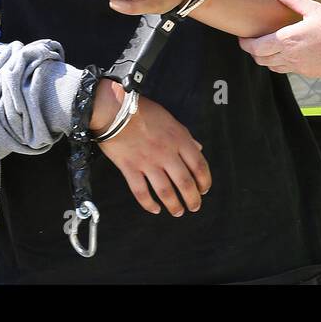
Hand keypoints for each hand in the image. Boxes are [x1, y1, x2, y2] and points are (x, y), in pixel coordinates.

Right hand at [93, 79, 210, 216]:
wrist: (115, 109)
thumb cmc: (143, 111)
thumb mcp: (170, 119)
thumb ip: (185, 136)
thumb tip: (198, 148)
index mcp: (179, 139)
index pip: (199, 166)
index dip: (204, 182)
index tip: (204, 190)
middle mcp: (166, 153)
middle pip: (185, 183)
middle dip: (192, 199)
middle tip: (194, 207)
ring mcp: (148, 162)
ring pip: (166, 192)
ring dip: (174, 205)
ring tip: (178, 212)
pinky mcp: (130, 168)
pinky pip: (141, 192)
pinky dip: (149, 204)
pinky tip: (154, 209)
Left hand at [239, 0, 320, 78]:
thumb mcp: (314, 8)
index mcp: (287, 40)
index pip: (256, 47)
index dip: (245, 44)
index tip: (242, 37)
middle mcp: (289, 57)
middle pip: (260, 59)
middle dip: (253, 51)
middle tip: (253, 40)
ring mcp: (298, 67)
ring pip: (272, 67)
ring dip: (266, 58)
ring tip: (268, 45)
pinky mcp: (308, 73)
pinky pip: (287, 70)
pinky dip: (280, 63)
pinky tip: (287, 52)